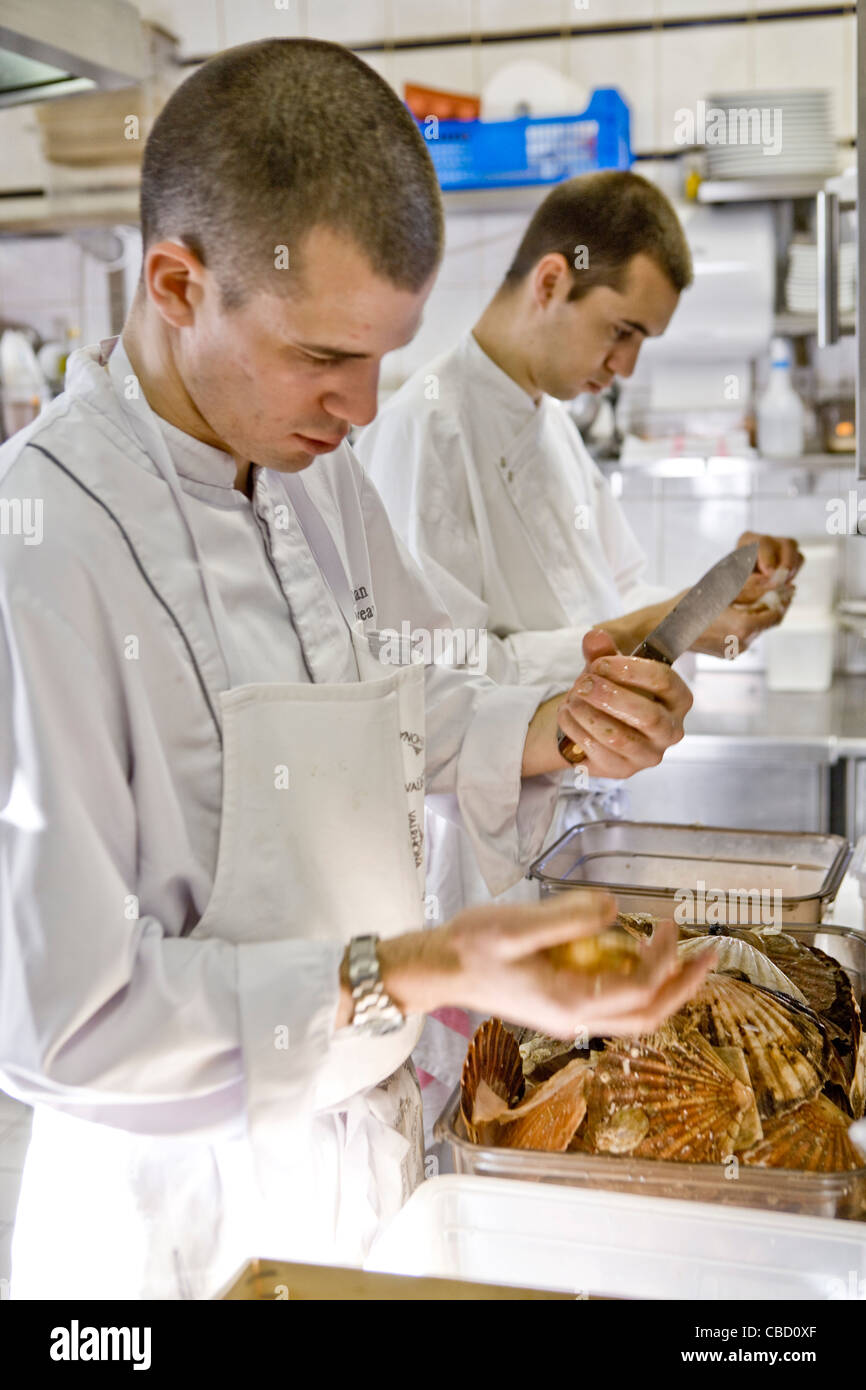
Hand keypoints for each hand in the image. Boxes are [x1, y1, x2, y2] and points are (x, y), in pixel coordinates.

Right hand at [377, 891, 715, 1040]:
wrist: (438, 970)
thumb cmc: (469, 947)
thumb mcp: (515, 925)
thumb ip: (567, 917)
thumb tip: (615, 908)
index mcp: (569, 1002)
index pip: (638, 989)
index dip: (663, 959)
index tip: (668, 923)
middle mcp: (575, 1019)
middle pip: (648, 1015)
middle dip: (683, 986)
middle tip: (708, 954)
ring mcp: (569, 1018)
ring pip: (634, 1016)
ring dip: (665, 988)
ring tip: (682, 956)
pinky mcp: (561, 1008)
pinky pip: (614, 1005)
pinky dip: (637, 985)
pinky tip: (634, 954)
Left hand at [554, 629, 692, 777]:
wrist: (592, 723)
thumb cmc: (610, 690)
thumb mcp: (606, 667)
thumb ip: (601, 651)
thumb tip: (595, 637)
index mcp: (678, 699)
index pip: (664, 681)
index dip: (629, 670)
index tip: (599, 664)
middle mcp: (670, 730)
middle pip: (647, 715)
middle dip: (609, 696)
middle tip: (583, 684)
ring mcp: (648, 755)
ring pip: (619, 738)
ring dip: (589, 715)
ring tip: (572, 699)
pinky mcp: (623, 770)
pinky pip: (598, 752)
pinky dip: (577, 730)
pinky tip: (568, 714)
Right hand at [692, 531, 803, 657]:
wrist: (662, 630)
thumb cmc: (687, 605)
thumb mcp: (720, 588)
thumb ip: (752, 586)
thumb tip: (776, 581)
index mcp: (743, 626)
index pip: (777, 613)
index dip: (784, 598)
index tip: (786, 584)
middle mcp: (742, 643)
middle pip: (769, 622)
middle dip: (772, 604)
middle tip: (774, 587)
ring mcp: (735, 651)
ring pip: (758, 629)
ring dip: (759, 613)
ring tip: (753, 597)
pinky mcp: (728, 654)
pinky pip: (745, 636)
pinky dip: (747, 622)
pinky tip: (737, 610)